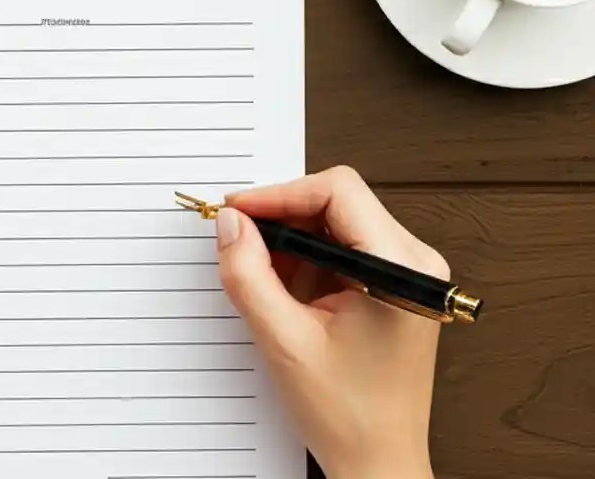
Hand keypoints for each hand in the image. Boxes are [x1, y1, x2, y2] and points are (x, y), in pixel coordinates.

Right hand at [216, 166, 446, 478]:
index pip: (337, 191)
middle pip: (336, 201)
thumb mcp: (285, 340)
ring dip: (289, 239)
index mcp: (401, 268)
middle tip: (237, 237)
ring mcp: (402, 273)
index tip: (238, 211)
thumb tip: (231, 226)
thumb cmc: (351, 414)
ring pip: (333, 223)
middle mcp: (412, 263)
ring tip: (259, 273)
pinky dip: (301, 259)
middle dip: (280, 216)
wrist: (378, 460)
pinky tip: (280, 287)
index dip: (279, 193)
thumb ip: (249, 275)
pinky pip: (338, 249)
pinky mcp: (387, 286)